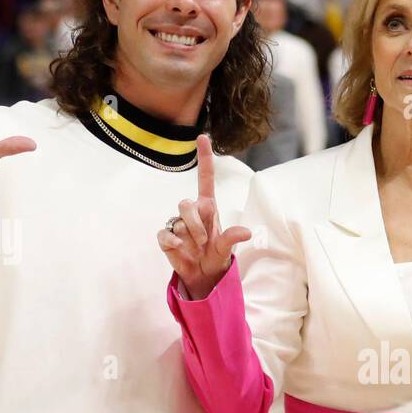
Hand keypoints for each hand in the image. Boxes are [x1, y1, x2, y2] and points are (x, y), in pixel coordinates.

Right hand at [158, 136, 251, 299]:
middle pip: (186, 203)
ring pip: (177, 218)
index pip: (205, 178)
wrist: (203, 276)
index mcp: (208, 208)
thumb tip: (246, 232)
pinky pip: (165, 233)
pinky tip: (180, 249)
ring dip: (189, 233)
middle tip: (204, 240)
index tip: (202, 136)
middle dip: (196, 223)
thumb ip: (232, 238)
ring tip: (196, 248)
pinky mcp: (167, 237)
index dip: (204, 158)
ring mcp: (177, 224)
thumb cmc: (215, 256)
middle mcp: (192, 213)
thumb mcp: (226, 249)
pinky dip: (172, 241)